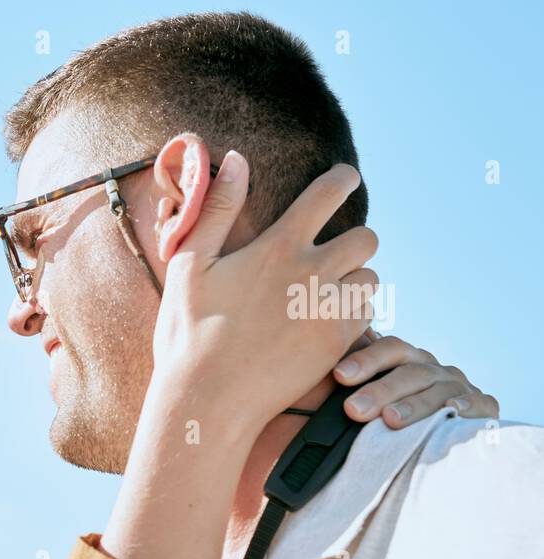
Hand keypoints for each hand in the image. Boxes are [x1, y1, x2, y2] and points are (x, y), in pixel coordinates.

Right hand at [104, 151, 375, 558]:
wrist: (208, 400)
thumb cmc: (188, 334)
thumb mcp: (190, 266)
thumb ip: (215, 210)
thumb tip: (234, 158)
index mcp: (278, 247)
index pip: (329, 192)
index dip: (342, 179)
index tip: (345, 179)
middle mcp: (312, 273)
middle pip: (366, 236)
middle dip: (353, 241)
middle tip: (328, 257)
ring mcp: (329, 311)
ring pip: (370, 278)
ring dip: (353, 281)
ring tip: (322, 297)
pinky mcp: (338, 345)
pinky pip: (367, 316)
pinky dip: (352, 316)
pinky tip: (323, 326)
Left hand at [333, 331, 498, 426]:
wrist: (446, 432)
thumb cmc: (398, 413)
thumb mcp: (376, 398)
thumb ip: (354, 388)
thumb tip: (312, 379)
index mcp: (406, 360)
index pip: (388, 349)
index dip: (365, 359)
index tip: (339, 375)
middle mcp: (432, 369)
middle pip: (408, 372)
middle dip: (380, 390)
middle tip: (353, 409)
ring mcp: (458, 386)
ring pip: (436, 391)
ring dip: (413, 405)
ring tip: (390, 419)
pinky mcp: (483, 407)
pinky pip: (476, 405)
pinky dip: (464, 408)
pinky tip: (453, 412)